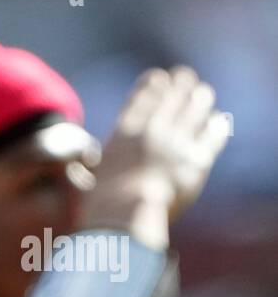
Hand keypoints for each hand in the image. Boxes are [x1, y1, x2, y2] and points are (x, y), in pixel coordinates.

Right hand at [79, 66, 230, 249]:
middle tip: (185, 79)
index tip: (160, 78)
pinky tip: (215, 121)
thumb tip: (81, 158)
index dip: (156, 82)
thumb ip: (82, 162)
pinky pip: (214, 132)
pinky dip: (215, 124)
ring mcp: (178, 143)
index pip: (146, 91)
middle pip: (175, 92)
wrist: (126, 218)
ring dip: (200, 97)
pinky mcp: (198, 160)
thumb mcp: (83, 177)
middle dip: (182, 83)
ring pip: (198, 104)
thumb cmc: (99, 205)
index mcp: (125, 130)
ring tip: (202, 95)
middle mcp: (153, 129)